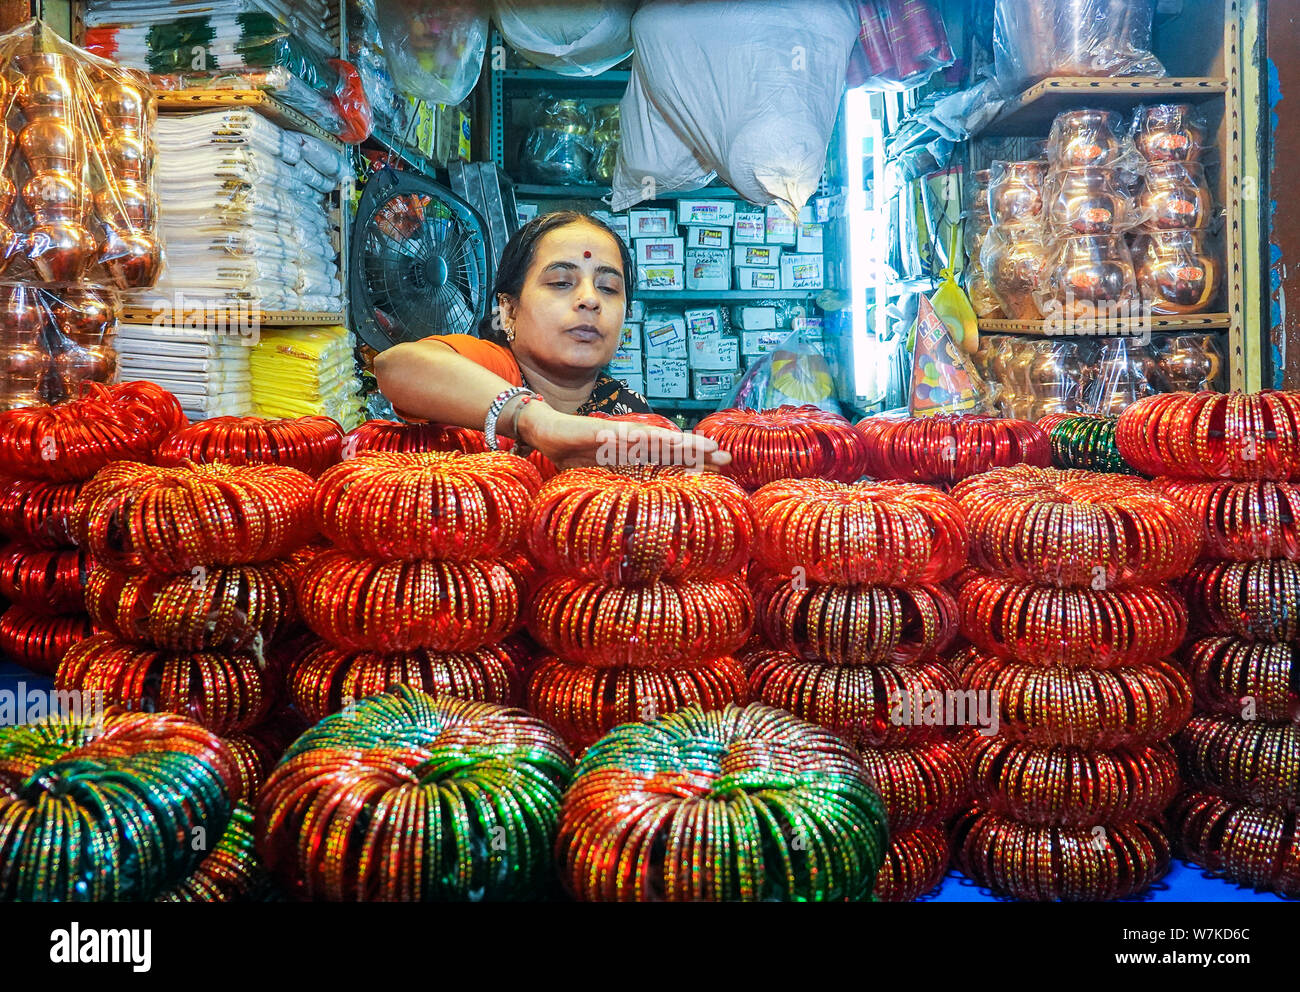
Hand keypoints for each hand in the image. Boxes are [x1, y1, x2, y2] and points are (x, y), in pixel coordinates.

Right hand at [517, 403, 730, 471]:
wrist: (544, 431)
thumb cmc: (570, 454)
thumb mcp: (599, 477)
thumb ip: (618, 488)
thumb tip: (636, 515)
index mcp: (634, 454)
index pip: (670, 460)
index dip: (694, 464)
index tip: (718, 471)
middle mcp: (634, 443)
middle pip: (673, 449)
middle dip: (700, 453)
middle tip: (728, 458)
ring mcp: (622, 436)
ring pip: (660, 441)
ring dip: (685, 445)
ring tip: (709, 448)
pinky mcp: (607, 432)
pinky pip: (633, 437)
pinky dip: (652, 439)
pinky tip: (672, 441)